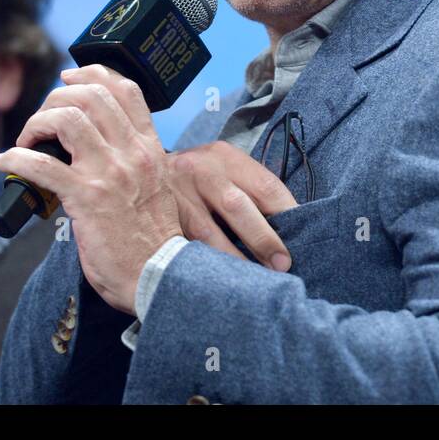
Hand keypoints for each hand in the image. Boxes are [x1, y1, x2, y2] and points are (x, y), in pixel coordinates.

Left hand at [0, 64, 179, 314]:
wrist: (157, 276)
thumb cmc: (150, 240)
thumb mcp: (156, 188)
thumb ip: (135, 164)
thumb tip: (98, 151)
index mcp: (150, 149)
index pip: (126, 90)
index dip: (93, 73)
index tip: (69, 77)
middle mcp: (133, 154)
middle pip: (91, 95)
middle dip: (56, 99)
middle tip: (40, 121)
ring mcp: (111, 173)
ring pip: (68, 118)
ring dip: (37, 123)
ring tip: (26, 142)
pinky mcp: (87, 198)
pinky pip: (42, 165)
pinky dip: (15, 159)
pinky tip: (5, 163)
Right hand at [168, 140, 297, 271]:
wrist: (134, 166)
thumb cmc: (194, 177)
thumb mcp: (220, 169)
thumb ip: (248, 188)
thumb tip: (289, 225)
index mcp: (224, 157)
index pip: (264, 184)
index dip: (287, 213)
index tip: (305, 235)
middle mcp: (199, 171)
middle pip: (238, 207)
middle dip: (263, 240)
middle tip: (282, 265)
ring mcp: (175, 196)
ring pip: (209, 234)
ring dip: (235, 260)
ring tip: (255, 283)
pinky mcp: (156, 221)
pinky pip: (186, 248)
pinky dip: (204, 265)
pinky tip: (219, 281)